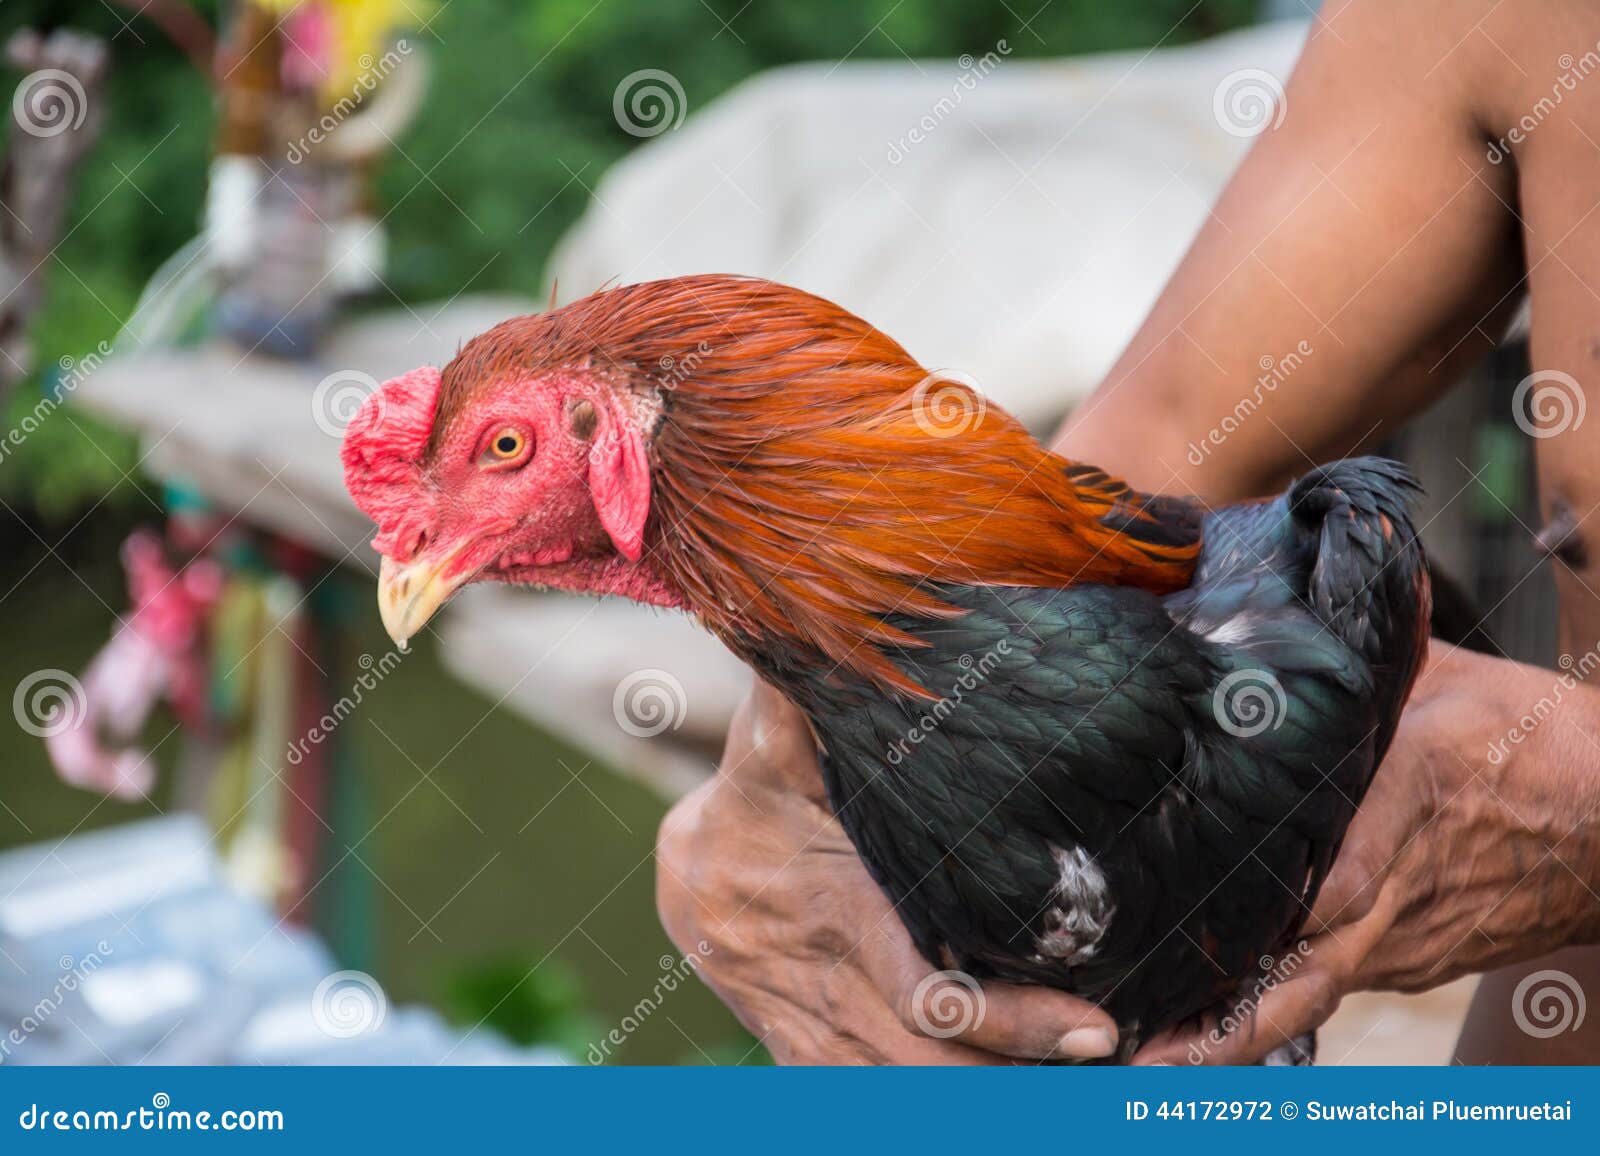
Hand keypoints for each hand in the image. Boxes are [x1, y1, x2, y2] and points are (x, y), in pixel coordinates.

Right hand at [655, 679, 1120, 1063]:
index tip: (1095, 1028)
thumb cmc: (756, 795)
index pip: (927, 995)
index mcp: (833, 916)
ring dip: (1001, 1094)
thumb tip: (843, 629)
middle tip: (1122, 1065)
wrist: (690, 876)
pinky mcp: (820, 1064)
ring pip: (919, 1095)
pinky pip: (892, 1100)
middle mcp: (827, 994)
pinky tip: (1030, 1088)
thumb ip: (806, 701)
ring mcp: (820, 1042)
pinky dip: (962, 1099)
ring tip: (1100, 1088)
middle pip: (940, 1069)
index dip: (1011, 1022)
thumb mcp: (777, 745)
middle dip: (1028, 1075)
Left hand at [1136, 644, 1599, 1063]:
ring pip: (1310, 996)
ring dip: (1231, 1032)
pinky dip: (1274, 1006)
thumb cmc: (1541, 740)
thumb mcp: (1449, 677)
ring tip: (1145, 1061)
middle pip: (1300, 975)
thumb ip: (1359, 657)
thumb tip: (1281, 593)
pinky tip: (1205, 1018)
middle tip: (1129, 1053)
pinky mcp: (1413, 959)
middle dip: (1216, 1024)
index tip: (1171, 949)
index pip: (1318, 881)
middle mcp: (1396, 894)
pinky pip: (1334, 986)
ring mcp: (1404, 941)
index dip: (1251, 922)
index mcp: (1405, 809)